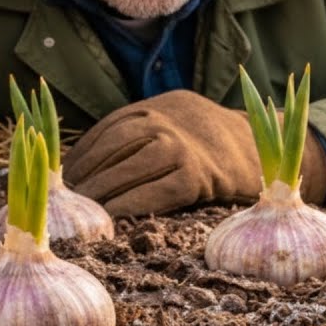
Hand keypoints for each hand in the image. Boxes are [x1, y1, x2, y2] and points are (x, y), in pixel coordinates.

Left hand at [64, 90, 325, 215]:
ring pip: (130, 168)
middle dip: (86, 175)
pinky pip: (154, 193)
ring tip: (84, 212)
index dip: (81, 156)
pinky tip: (111, 218)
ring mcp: (184, 147)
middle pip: (114, 147)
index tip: (64, 178)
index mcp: (158, 106)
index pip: (107, 130)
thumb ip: (138, 132)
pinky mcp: (198, 176)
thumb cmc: (206, 146)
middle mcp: (168, 120)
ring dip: (101, 192)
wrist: (261, 153)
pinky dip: (128, 206)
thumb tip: (84, 166)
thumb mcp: (174, 121)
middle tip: (67, 202)